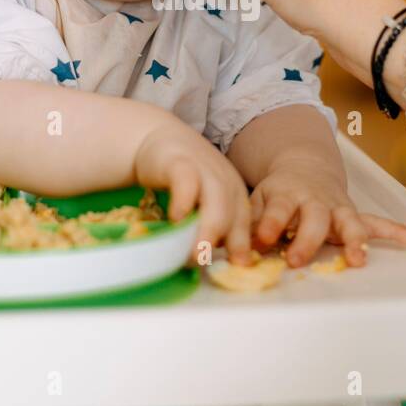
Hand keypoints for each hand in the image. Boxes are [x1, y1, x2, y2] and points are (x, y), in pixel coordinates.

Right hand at [133, 120, 252, 264]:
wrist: (160, 138)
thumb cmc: (182, 179)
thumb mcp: (201, 202)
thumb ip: (207, 227)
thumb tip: (207, 264)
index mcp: (235, 196)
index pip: (245, 225)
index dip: (242, 247)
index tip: (240, 268)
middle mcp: (226, 183)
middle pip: (235, 215)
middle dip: (229, 242)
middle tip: (218, 266)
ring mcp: (205, 171)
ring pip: (215, 202)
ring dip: (207, 229)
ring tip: (195, 254)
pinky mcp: (181, 162)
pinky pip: (187, 183)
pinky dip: (184, 202)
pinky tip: (176, 219)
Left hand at [250, 162, 405, 267]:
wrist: (302, 167)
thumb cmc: (276, 193)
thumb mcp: (256, 200)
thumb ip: (250, 223)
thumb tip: (236, 250)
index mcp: (286, 195)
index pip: (276, 210)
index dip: (269, 224)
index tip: (261, 241)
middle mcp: (314, 200)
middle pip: (314, 218)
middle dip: (307, 239)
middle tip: (297, 259)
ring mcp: (336, 207)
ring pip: (349, 220)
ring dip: (355, 239)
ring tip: (359, 257)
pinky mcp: (351, 214)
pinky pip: (374, 222)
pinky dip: (392, 229)